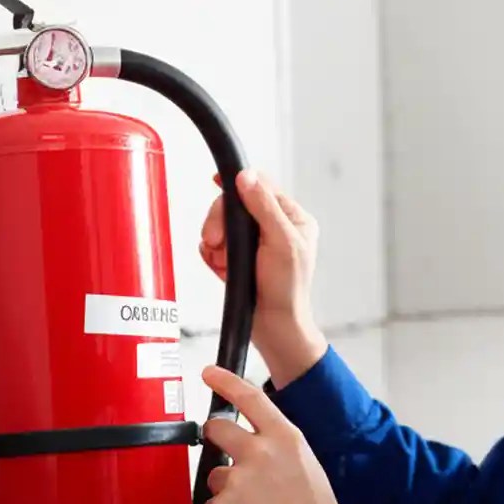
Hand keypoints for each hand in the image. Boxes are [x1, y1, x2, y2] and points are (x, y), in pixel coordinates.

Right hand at [199, 170, 326, 387]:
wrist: (273, 326)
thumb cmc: (286, 289)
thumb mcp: (282, 242)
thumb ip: (264, 207)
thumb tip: (246, 177)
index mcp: (292, 218)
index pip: (260, 186)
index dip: (238, 185)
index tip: (217, 182)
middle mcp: (274, 227)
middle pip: (235, 205)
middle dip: (220, 221)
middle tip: (215, 240)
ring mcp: (254, 243)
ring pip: (221, 225)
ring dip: (215, 242)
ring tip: (223, 261)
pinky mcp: (237, 258)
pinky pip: (213, 246)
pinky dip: (212, 256)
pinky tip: (220, 269)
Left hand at [201, 364, 375, 503]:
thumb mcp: (307, 470)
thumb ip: (278, 451)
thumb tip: (253, 448)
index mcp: (287, 440)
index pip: (249, 398)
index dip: (225, 381)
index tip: (209, 373)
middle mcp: (260, 453)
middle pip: (216, 429)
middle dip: (214, 439)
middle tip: (229, 459)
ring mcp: (238, 480)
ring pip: (215, 476)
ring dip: (228, 491)